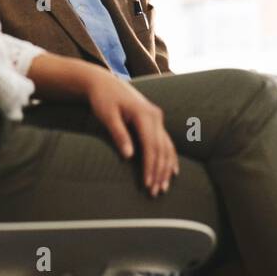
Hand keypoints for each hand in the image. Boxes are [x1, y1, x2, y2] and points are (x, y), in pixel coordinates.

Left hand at [84, 69, 179, 195]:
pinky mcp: (155, 121)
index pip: (151, 146)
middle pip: (162, 149)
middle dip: (159, 172)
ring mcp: (157, 118)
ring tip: (164, 187)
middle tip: (155, 192)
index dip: (150, 166)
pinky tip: (173, 171)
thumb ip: (119, 134)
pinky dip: (170, 157)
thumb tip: (128, 156)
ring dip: (167, 168)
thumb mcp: (107, 115)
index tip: (147, 184)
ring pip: (167, 147)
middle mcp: (155, 116)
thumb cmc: (103, 99)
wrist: (104, 82)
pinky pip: (167, 141)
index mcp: (144, 114)